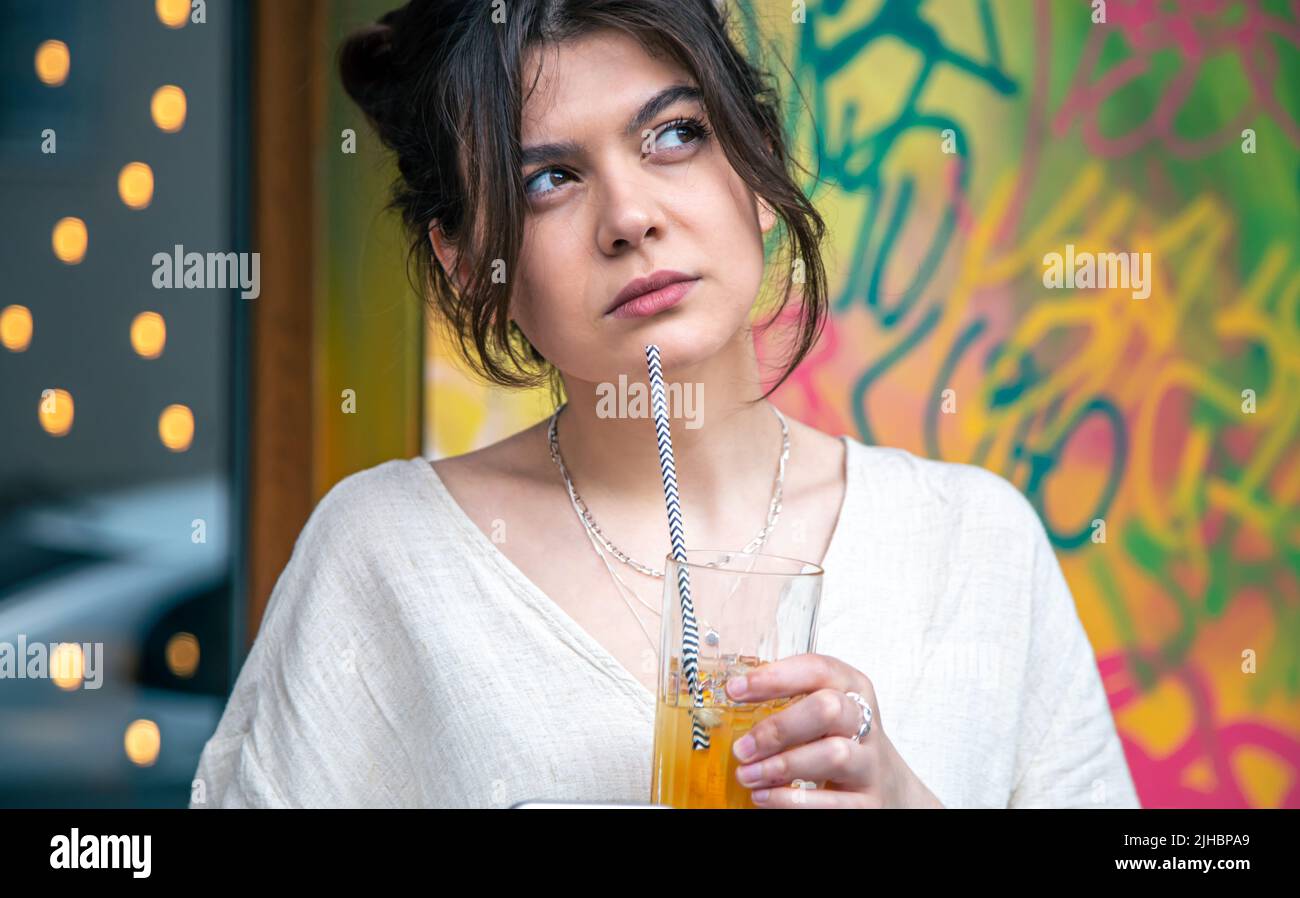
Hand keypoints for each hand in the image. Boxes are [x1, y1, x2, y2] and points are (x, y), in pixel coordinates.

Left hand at [725, 653, 943, 807]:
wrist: (886, 785)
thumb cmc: (840, 738)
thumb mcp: (822, 711)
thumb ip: (789, 700)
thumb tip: (734, 697)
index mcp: (852, 687)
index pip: (817, 669)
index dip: (774, 677)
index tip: (734, 690)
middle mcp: (866, 721)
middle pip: (828, 709)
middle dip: (779, 727)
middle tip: (742, 747)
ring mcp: (870, 763)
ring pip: (833, 754)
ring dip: (782, 766)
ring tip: (747, 775)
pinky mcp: (869, 801)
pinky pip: (832, 801)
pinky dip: (791, 800)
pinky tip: (764, 796)